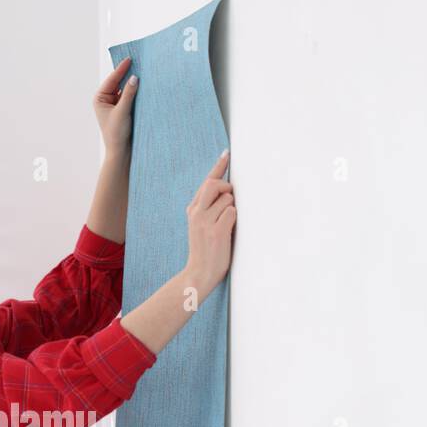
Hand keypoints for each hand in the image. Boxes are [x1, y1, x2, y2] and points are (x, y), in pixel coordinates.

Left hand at [93, 57, 137, 154]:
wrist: (121, 152)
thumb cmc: (117, 134)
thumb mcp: (123, 111)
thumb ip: (128, 93)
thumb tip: (135, 77)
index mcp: (99, 99)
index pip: (112, 80)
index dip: (121, 69)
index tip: (130, 58)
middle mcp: (106, 100)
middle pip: (118, 82)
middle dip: (127, 73)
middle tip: (138, 61)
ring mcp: (115, 104)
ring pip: (125, 89)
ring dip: (133, 83)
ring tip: (143, 72)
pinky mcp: (123, 109)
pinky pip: (130, 96)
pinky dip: (136, 92)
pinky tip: (144, 86)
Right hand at [184, 150, 235, 293]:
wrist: (198, 274)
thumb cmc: (205, 251)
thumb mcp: (200, 226)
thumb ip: (208, 208)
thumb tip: (227, 191)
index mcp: (192, 210)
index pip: (206, 182)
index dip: (218, 167)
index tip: (227, 153)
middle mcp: (196, 213)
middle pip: (214, 184)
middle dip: (227, 188)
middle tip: (230, 199)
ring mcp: (205, 222)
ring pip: (227, 200)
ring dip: (232, 210)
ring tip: (226, 226)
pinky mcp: (216, 231)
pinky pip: (232, 213)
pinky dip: (234, 220)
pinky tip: (227, 233)